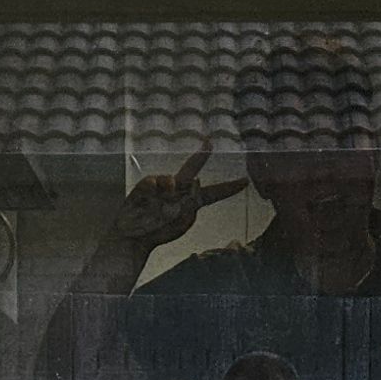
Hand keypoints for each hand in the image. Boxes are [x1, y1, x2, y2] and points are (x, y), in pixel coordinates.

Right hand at [110, 141, 246, 252]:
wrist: (135, 237)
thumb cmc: (161, 230)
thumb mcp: (185, 221)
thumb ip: (194, 203)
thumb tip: (196, 180)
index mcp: (191, 202)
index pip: (214, 193)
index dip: (229, 188)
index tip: (245, 181)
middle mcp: (178, 190)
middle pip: (191, 170)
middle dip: (200, 156)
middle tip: (209, 142)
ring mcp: (161, 187)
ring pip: (172, 179)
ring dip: (171, 187)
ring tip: (166, 197)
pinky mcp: (145, 186)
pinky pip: (154, 181)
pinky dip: (155, 186)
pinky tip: (153, 193)